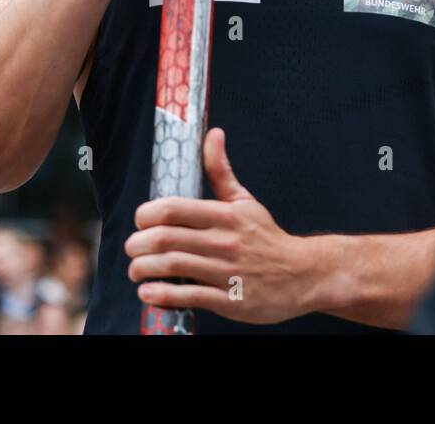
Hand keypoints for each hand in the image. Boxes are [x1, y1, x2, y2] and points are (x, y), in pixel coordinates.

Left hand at [126, 128, 315, 324]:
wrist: (302, 274)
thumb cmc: (267, 237)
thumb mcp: (244, 201)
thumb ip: (221, 171)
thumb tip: (212, 134)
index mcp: (225, 215)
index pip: (173, 209)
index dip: (146, 215)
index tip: (141, 221)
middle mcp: (224, 241)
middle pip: (165, 239)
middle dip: (137, 245)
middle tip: (133, 248)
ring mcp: (227, 272)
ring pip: (171, 267)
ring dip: (143, 269)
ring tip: (137, 270)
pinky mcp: (230, 300)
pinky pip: (187, 296)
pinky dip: (160, 295)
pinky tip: (149, 292)